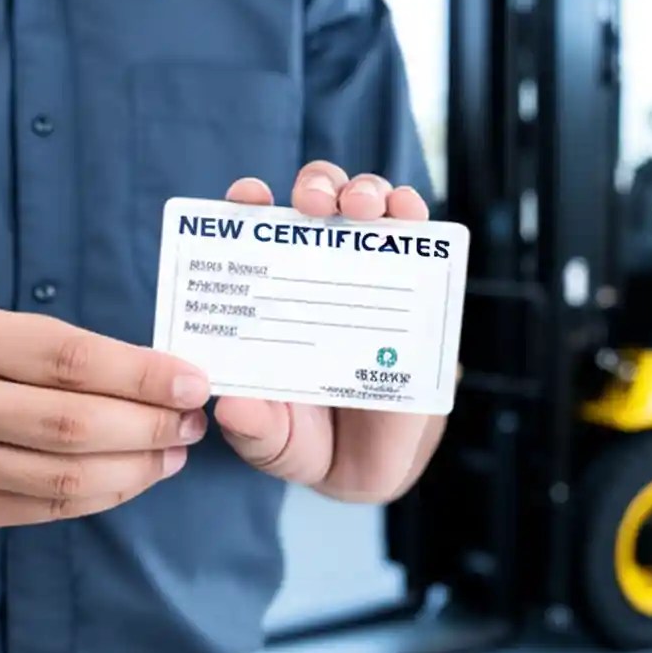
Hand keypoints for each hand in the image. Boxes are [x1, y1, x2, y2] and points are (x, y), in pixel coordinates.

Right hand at [0, 304, 210, 527]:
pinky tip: (136, 475)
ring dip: (138, 467)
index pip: (73, 361)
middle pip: (75, 425)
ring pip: (67, 476)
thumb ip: (66, 348)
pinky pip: (52, 508)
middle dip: (150, 426)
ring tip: (175, 451)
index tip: (193, 383)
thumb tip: (160, 375)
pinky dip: (106, 493)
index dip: (143, 376)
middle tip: (192, 421)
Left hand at [214, 164, 445, 502]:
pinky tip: (407, 216)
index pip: (254, 231)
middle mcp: (317, 272)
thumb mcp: (272, 441)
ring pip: (368, 205)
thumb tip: (233, 407)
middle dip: (316, 186)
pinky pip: (418, 237)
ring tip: (361, 208)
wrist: (367, 466)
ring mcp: (369, 274)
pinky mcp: (416, 288)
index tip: (248, 197)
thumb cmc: (305, 438)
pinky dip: (412, 213)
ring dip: (364, 191)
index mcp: (269, 294)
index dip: (248, 205)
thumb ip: (252, 428)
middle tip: (314, 203)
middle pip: (316, 202)